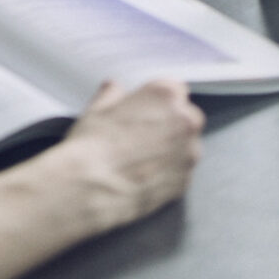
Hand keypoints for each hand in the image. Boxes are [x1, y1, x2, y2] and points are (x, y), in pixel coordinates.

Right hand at [58, 80, 203, 228]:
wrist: (90, 188)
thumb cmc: (93, 147)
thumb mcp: (97, 108)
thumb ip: (112, 94)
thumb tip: (114, 91)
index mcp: (165, 95)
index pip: (175, 90)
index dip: (158, 102)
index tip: (147, 111)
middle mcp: (184, 121)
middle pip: (186, 117)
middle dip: (171, 125)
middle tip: (144, 136)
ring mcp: (188, 153)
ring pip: (187, 146)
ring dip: (172, 150)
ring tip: (142, 159)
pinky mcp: (185, 182)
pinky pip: (182, 171)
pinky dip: (169, 173)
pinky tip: (145, 175)